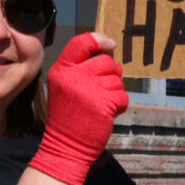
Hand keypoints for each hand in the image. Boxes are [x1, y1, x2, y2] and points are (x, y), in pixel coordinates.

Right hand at [29, 33, 128, 184]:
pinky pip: (123, 96)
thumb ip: (81, 69)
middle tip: (101, 91)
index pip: (82, 43)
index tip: (111, 44)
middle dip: (111, 74)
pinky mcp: (102, 103)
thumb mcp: (66, 86)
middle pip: (106, 61)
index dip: (99, 40)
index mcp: (61, 70)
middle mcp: (72, 76)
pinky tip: (106, 114)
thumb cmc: (70, 115)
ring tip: (99, 105)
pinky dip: (120, 105)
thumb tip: (108, 51)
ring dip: (115, 92)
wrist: (66, 145)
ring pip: (117, 80)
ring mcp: (87, 89)